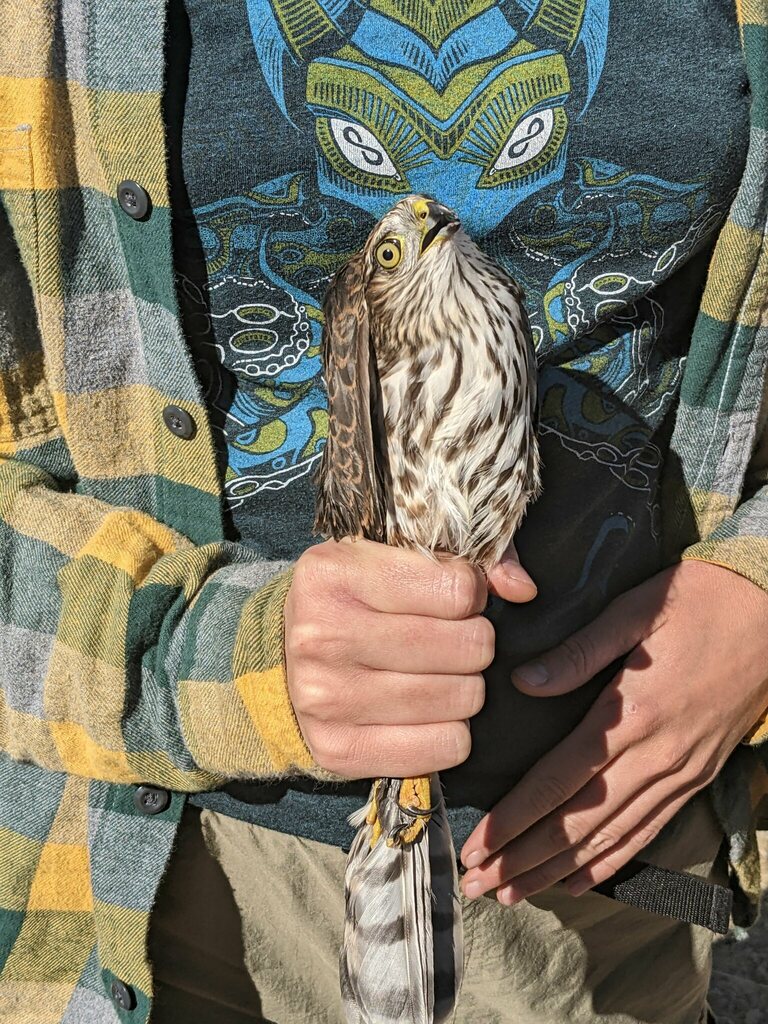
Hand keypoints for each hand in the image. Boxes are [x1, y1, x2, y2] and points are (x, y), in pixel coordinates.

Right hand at [285, 539, 535, 778]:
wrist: (283, 661)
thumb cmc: (354, 599)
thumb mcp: (394, 557)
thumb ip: (468, 557)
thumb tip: (524, 590)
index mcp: (334, 574)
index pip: (457, 590)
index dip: (473, 594)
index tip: (455, 598)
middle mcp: (324, 636)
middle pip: (468, 647)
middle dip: (474, 642)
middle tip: (453, 640)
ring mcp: (327, 699)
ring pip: (462, 699)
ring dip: (466, 687)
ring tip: (441, 674)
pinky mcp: (338, 750)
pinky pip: (445, 747)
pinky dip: (452, 731)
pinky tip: (430, 712)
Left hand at [460, 560, 767, 902]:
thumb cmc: (700, 602)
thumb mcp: (635, 611)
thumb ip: (577, 651)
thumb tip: (522, 682)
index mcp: (632, 714)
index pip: (559, 782)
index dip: (513, 820)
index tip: (476, 845)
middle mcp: (656, 756)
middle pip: (577, 824)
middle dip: (523, 859)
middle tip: (478, 884)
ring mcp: (681, 773)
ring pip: (610, 838)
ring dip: (558, 871)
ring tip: (513, 894)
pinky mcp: (698, 777)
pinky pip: (649, 832)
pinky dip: (611, 862)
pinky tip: (579, 881)